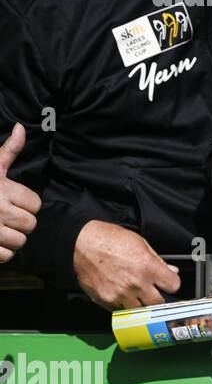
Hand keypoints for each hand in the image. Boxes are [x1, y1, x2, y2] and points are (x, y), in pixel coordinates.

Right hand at [0, 124, 39, 262]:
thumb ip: (9, 150)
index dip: (27, 205)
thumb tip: (20, 127)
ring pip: (20, 242)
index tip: (13, 202)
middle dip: (21, 223)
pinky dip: (1, 252)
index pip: (36, 205)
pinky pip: (6, 256)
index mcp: (3, 190)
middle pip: (31, 225)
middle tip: (6, 217)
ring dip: (12, 239)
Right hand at [73, 220, 181, 309]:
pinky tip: (121, 294)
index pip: (173, 286)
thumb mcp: (140, 243)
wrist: (80, 245)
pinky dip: (123, 305)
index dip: (171, 284)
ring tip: (135, 292)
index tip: (167, 283)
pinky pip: (121, 310)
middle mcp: (136, 284)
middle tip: (153, 290)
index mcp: (148, 267)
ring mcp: (120, 294)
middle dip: (158, 297)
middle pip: (158, 303)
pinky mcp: (106, 300)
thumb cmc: (108, 240)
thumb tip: (170, 270)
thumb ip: (158, 260)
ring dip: (140, 303)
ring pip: (139, 310)